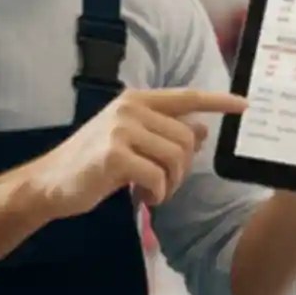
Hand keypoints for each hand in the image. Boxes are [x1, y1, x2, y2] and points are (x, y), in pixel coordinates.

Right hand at [25, 89, 247, 218]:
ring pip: (176, 158)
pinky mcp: (114, 155)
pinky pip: (158, 177)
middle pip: (186, 138)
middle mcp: (130, 109)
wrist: (50, 182)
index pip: (187, 96)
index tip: (245, 105)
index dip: (218, 101)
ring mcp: (121, 130)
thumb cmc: (92, 163)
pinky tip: (142, 197)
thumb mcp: (131, 141)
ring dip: (170, 184)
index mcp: (136, 100)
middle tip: (164, 184)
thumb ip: (164, 132)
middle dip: (183, 169)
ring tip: (151, 190)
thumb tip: (201, 129)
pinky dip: (157, 194)